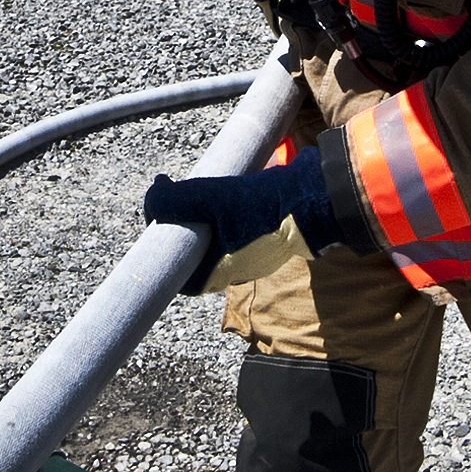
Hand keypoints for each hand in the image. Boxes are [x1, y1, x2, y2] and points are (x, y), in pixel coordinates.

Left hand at [144, 145, 340, 290]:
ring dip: (211, 221)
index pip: (185, 279)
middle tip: (181, 203)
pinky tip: (234, 191)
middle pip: (202, 257)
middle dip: (189, 234)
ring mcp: (259, 252)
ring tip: (206, 193)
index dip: (169, 258)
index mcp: (223, 271)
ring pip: (223, 242)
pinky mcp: (273, 233)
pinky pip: (244, 229)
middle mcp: (241, 268)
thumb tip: (154, 195)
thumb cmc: (262, 207)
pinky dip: (233, 214)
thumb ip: (174, 201)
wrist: (316, 197)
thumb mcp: (210, 198)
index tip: (161, 231)